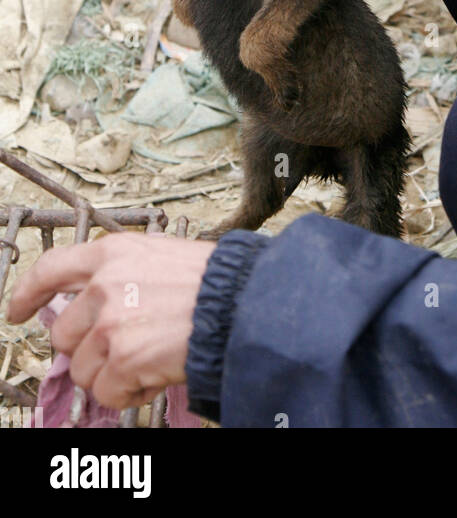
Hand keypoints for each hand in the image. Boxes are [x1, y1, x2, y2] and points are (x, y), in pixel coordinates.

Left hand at [6, 234, 215, 409]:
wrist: (242, 305)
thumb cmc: (210, 283)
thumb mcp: (159, 257)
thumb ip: (119, 276)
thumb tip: (91, 307)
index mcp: (113, 254)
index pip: (51, 269)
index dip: (26, 293)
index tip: (16, 310)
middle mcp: (105, 287)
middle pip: (63, 335)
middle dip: (88, 349)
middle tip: (124, 347)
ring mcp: (111, 325)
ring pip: (82, 370)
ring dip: (111, 373)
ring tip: (149, 357)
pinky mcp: (123, 361)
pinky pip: (106, 393)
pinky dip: (129, 393)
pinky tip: (155, 374)